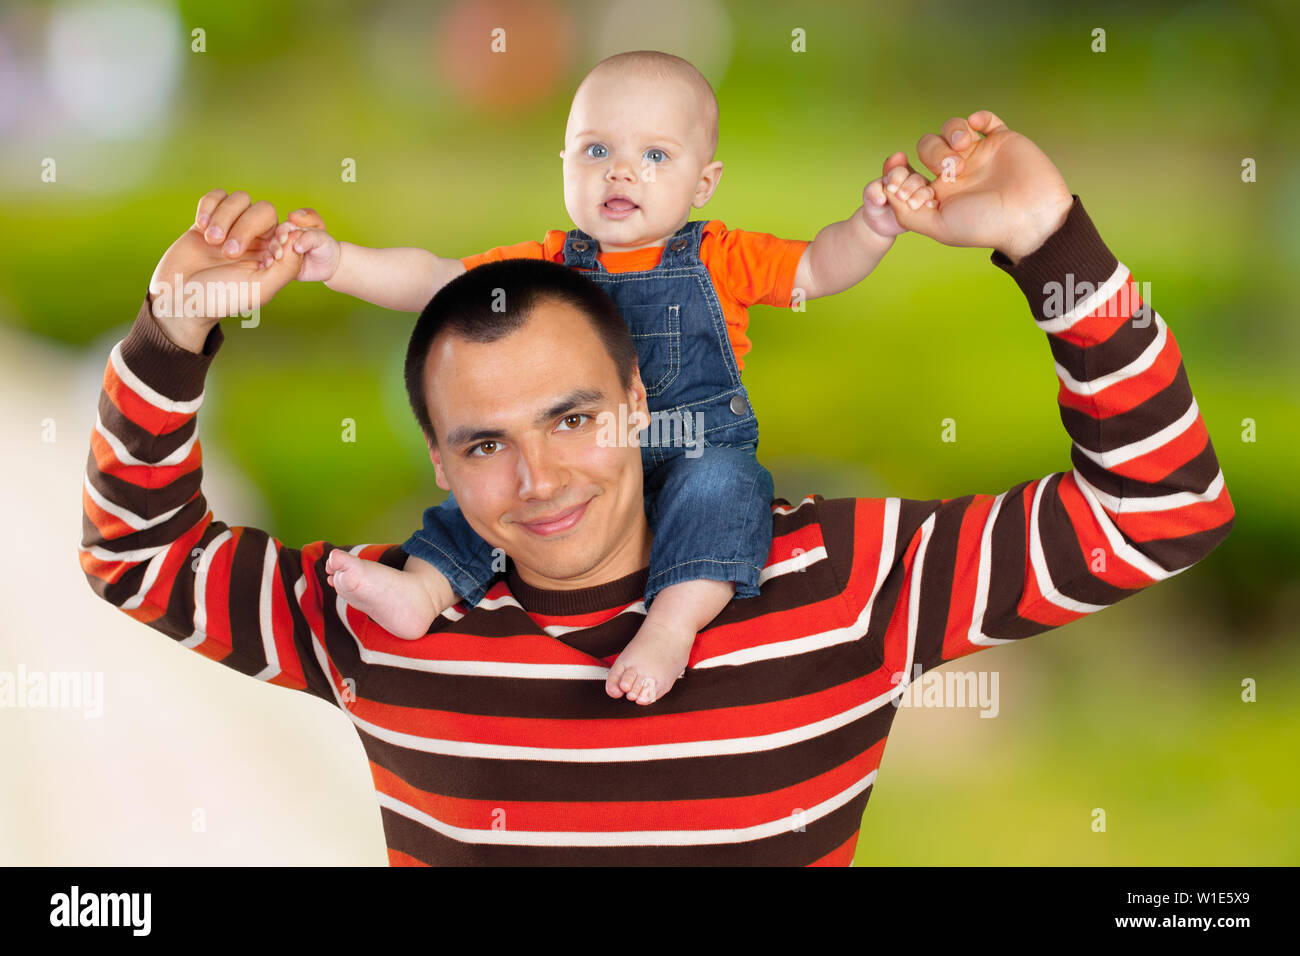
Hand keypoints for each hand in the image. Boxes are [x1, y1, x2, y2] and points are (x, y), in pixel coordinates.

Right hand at [148, 189, 302, 351]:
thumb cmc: (220, 298)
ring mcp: (231, 227)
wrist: (177, 298)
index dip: (279, 234)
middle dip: (245, 226)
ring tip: (211, 241)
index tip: (266, 252)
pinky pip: (217, 196)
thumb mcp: (259, 289)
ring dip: (224, 217)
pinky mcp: (208, 220)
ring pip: (240, 199)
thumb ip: (286, 267)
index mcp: (273, 256)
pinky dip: (209, 207)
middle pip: (264, 210)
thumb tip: (298, 239)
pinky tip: (201, 228)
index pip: (288, 229)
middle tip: (228, 252)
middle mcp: (256, 240)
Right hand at [266, 207, 341, 282]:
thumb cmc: (326, 247)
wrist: (330, 265)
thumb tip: (296, 247)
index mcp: (293, 230)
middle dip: (274, 247)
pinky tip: (267, 269)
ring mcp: (283, 253)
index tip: (283, 239)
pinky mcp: (282, 266)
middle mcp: (285, 241)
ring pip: (271, 253)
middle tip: (278, 255)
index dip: (281, 233)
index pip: (283, 228)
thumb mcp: (321, 239)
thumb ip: (309, 238)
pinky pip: (274, 266)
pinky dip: (268, 267)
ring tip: (270, 263)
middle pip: (274, 241)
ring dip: (268, 257)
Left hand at [860, 172, 935, 237]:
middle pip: (916, 179)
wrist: (880, 222)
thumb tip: (881, 198)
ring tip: (912, 204)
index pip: (900, 171)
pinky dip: (931, 204)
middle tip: (900, 197)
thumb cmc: (874, 204)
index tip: (890, 188)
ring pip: (926, 190)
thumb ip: (872, 192)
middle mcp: (912, 180)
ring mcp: (922, 193)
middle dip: (909, 187)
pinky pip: (933, 203)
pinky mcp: (928, 206)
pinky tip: (928, 207)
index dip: (896, 178)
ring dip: (921, 196)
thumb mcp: (869, 197)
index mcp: (898, 174)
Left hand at [877, 111, 1073, 261]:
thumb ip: (907, 212)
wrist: (1031, 217)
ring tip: (964, 147)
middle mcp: (957, 172)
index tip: (910, 179)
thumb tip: (885, 190)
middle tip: (951, 169)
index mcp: (939, 193)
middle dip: (933, 153)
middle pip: (927, 145)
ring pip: (951, 128)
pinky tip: (978, 127)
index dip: (903, 171)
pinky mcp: (1002, 140)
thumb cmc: (984, 225)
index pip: (909, 171)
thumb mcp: (937, 225)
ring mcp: (980, 154)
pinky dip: (978, 117)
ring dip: (952, 132)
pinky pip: (985, 119)